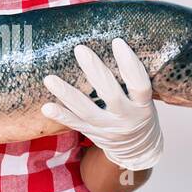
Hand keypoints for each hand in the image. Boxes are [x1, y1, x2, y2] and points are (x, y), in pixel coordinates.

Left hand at [41, 37, 163, 171]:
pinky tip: (46, 106)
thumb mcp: (145, 99)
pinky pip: (75, 125)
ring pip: (86, 111)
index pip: (139, 84)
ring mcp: (108, 129)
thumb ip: (131, 80)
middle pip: (110, 94)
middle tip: (80, 49)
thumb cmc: (140, 113)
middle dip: (95, 71)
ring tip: (49, 79)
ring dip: (67, 94)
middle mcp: (126, 118)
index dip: (129, 64)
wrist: (138, 149)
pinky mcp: (94, 135)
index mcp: (143, 106)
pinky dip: (61, 115)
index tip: (117, 42)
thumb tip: (115, 43)